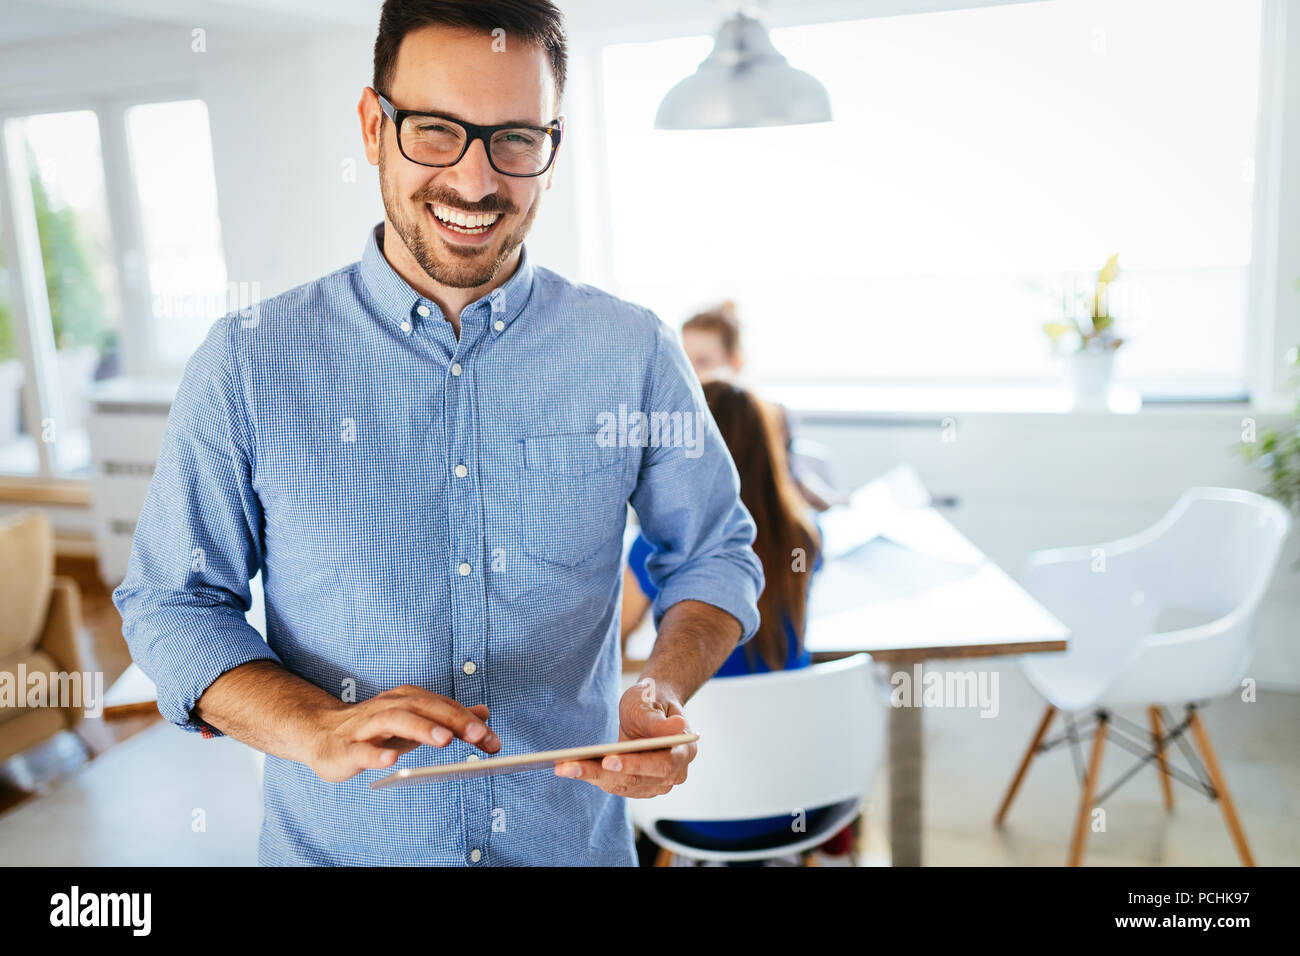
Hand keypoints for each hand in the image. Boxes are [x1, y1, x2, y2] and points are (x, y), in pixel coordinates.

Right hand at [309, 684, 500, 781]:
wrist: (322, 734)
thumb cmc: (375, 730)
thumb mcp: (416, 722)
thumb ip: (449, 719)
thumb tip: (483, 713)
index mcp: (408, 700)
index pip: (443, 709)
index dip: (469, 722)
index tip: (493, 740)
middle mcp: (389, 707)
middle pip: (424, 708)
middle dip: (453, 720)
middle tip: (479, 734)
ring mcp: (367, 727)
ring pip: (395, 721)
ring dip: (422, 729)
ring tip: (445, 740)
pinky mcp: (347, 749)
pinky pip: (362, 751)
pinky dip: (377, 755)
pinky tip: (392, 760)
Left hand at [554, 678, 695, 797]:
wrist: (653, 707)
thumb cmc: (651, 700)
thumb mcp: (651, 702)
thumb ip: (660, 720)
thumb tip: (679, 728)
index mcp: (684, 750)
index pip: (660, 764)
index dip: (634, 764)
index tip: (608, 760)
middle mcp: (675, 774)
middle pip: (636, 780)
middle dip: (600, 773)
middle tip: (568, 766)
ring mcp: (659, 784)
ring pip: (622, 785)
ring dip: (591, 776)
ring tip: (563, 767)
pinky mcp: (641, 787)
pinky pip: (616, 785)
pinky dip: (593, 776)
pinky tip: (571, 768)